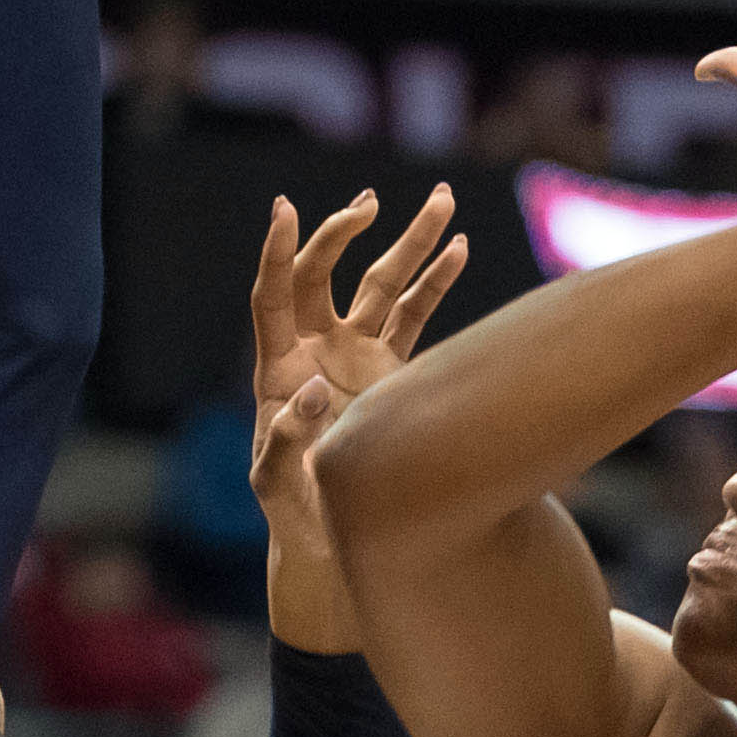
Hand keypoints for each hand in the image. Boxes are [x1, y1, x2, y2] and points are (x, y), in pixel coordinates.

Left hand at [251, 187, 466, 651]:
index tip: (286, 209)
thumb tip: (314, 391)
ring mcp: (356, 358)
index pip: (274, 296)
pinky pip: (416, 318)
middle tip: (374, 204)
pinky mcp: (392, 374)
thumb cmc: (295, 515)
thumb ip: (286, 440)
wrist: (332, 536)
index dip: (279, 254)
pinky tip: (461, 250)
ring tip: (443, 200)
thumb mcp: (277, 485)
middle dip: (348, 233)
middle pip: (329, 274)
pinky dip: (438, 284)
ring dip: (411, 243)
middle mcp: (315, 351)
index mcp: (278, 369)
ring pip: (384, 287)